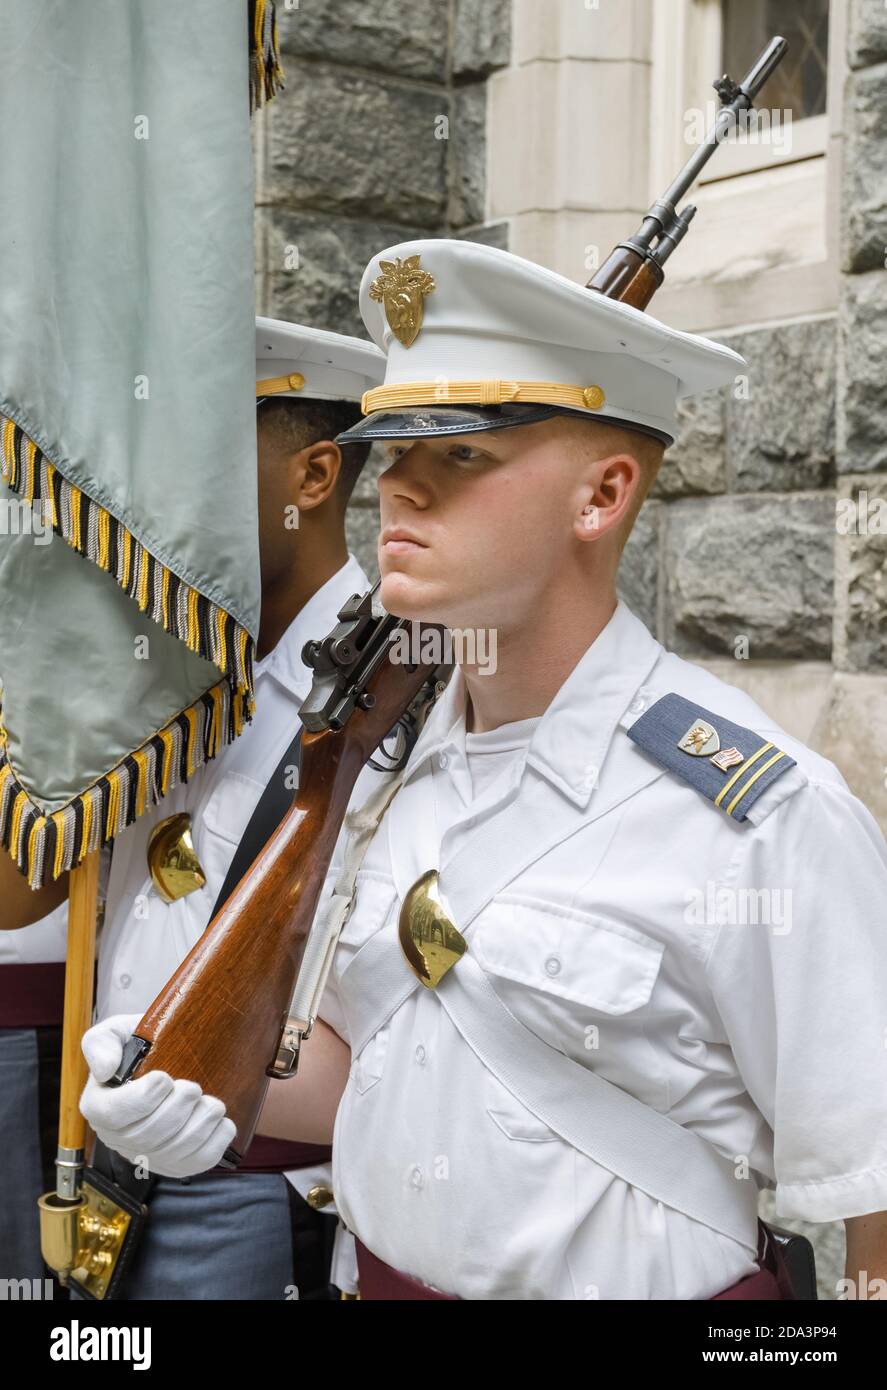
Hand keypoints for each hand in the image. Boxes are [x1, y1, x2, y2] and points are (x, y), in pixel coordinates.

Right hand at [80, 1014, 235, 1178]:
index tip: (164, 1078)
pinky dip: (215, 1142)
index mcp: (100, 1106)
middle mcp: (119, 1138)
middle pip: (146, 1137)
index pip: (112, 1115)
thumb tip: (105, 1070)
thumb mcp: (116, 1032)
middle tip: (193, 1088)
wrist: (174, 1054)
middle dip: (176, 1110)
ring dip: (199, 1125)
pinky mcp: (178, 1164)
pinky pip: (198, 1162)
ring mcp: (149, 1155)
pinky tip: (220, 1121)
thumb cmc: (142, 1045)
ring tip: (212, 1103)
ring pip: (175, 1152)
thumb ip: (101, 1043)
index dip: (141, 1100)